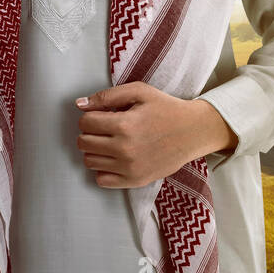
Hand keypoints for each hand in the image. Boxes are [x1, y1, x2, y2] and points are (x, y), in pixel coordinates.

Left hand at [76, 82, 237, 187]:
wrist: (193, 132)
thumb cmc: (166, 109)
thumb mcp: (140, 92)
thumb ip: (107, 96)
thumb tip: (80, 104)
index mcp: (124, 124)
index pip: (85, 123)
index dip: (90, 116)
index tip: (102, 116)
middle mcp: (124, 149)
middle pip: (83, 143)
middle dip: (90, 133)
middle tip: (105, 128)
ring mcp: (129, 168)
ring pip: (89, 161)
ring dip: (95, 150)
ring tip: (111, 142)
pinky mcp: (134, 181)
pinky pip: (101, 180)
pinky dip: (103, 169)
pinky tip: (115, 158)